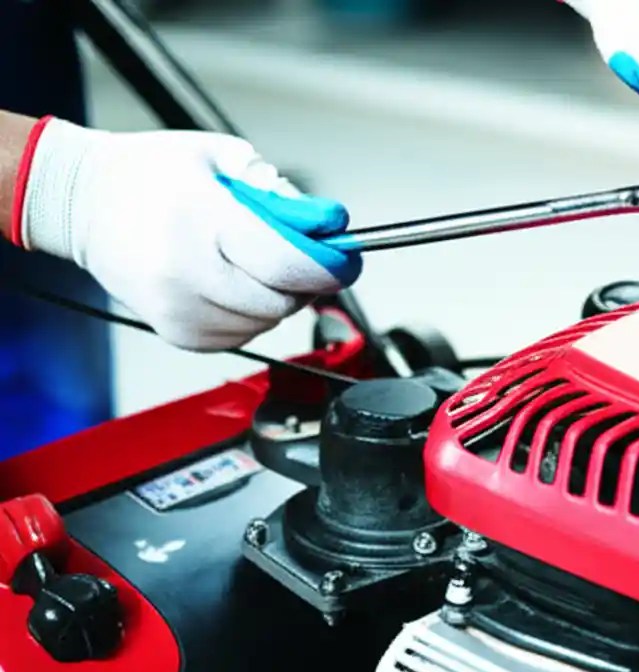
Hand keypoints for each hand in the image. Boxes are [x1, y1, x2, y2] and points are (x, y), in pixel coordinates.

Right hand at [13, 119, 359, 350]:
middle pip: (282, 300)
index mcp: (202, 221)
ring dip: (277, 298)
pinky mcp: (176, 332)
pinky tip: (234, 284)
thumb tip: (321, 221)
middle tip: (301, 255)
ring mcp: (178, 309)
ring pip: (265, 323)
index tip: (344, 258)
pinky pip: (241, 336)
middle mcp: (187, 273)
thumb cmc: (146, 174)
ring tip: (254, 262)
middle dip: (304, 280)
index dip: (328, 265)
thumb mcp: (218, 155)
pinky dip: (251, 315)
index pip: (287, 264)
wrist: (81, 202)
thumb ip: (276, 188)